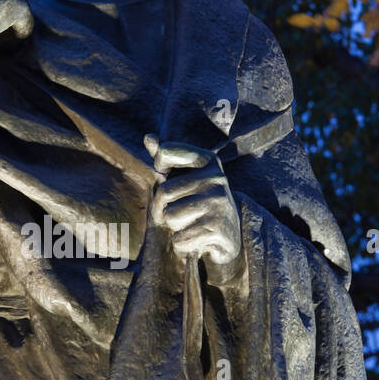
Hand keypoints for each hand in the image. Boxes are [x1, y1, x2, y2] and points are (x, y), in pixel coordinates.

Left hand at [144, 135, 241, 272]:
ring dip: (174, 225)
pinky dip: (182, 242)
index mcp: (208, 159)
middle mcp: (216, 178)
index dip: (159, 169)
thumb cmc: (199, 200)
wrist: (231, 235)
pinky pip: (179, 238)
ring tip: (191, 222)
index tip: (169, 175)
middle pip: (162, 191)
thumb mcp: (185, 175)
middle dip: (163, 207)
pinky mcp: (217, 228)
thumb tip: (148, 137)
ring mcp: (218, 203)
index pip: (164, 153)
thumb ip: (165, 156)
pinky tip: (197, 237)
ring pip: (169, 216)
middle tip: (179, 211)